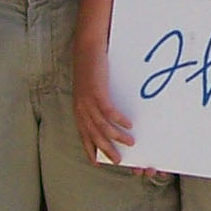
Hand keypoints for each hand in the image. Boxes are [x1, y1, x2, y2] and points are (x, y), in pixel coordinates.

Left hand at [72, 35, 141, 167]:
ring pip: (102, 126)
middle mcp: (81, 108)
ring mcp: (88, 101)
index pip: (84, 135)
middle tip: (119, 160)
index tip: (98, 163)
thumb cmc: (90, 68)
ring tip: (131, 142)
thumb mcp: (88, 90)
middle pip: (94, 135)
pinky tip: (128, 124)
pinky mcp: (97, 92)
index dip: (90, 150)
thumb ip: (94, 104)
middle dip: (107, 150)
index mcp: (79, 110)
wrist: (87, 48)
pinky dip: (119, 120)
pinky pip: (108, 111)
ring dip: (117, 137)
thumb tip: (106, 116)